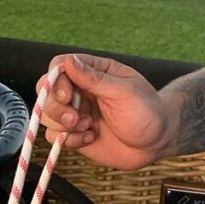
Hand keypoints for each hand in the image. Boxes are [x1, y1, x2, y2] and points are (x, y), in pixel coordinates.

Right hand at [37, 53, 176, 169]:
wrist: (157, 142)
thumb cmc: (147, 110)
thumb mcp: (123, 92)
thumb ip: (94, 79)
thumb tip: (68, 61)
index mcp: (96, 71)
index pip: (61, 65)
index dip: (56, 80)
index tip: (68, 96)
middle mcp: (83, 90)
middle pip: (47, 91)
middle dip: (56, 107)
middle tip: (76, 118)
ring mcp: (78, 112)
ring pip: (48, 115)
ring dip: (63, 125)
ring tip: (87, 127)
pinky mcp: (75, 134)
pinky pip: (55, 136)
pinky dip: (69, 140)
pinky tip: (90, 137)